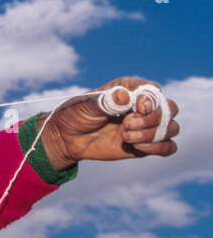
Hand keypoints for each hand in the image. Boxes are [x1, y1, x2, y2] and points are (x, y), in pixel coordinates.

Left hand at [40, 76, 180, 170]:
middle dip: (153, 119)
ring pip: (171, 128)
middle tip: (127, 124)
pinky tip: (138, 147)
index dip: (151, 100)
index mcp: (129, 89)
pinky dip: (160, 148)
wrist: (67, 138)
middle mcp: (142, 106)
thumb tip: (125, 96)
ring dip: (153, 134)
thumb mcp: (86, 105)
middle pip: (170, 109)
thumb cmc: (75, 115)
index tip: (138, 108)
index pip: (154, 91)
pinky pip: (169, 147)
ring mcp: (146, 126)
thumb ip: (106, 100)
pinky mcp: (146, 144)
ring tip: (126, 136)